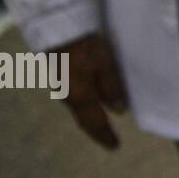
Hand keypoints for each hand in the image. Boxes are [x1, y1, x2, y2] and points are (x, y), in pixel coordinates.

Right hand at [59, 34, 127, 149]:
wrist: (58, 30)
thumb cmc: (84, 47)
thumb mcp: (104, 64)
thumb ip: (112, 87)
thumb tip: (120, 111)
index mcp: (80, 97)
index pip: (95, 122)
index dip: (105, 135)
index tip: (115, 147)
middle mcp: (69, 98)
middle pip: (85, 120)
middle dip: (97, 131)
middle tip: (109, 140)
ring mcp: (63, 89)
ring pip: (80, 111)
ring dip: (91, 120)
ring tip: (103, 125)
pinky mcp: (61, 79)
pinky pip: (76, 101)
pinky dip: (86, 108)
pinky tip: (93, 105)